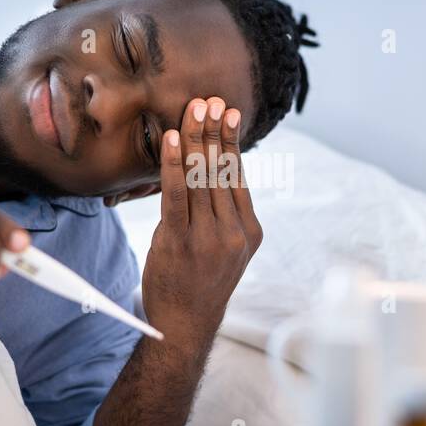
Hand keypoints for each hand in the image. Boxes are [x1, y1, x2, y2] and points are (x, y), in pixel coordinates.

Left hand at [141, 96, 261, 345]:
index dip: (232, 142)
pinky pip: (176, 195)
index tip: (228, 113)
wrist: (184, 324)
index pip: (239, 176)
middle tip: (208, 101)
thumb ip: (221, 212)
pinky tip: (174, 140)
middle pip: (221, 171)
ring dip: (196, 139)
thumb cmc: (199, 280)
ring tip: (192, 111)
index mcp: (250, 231)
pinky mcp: (180, 242)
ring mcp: (209, 238)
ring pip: (201, 178)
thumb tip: (210, 166)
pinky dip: (175, 164)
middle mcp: (234, 232)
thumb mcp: (224, 247)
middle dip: (214, 132)